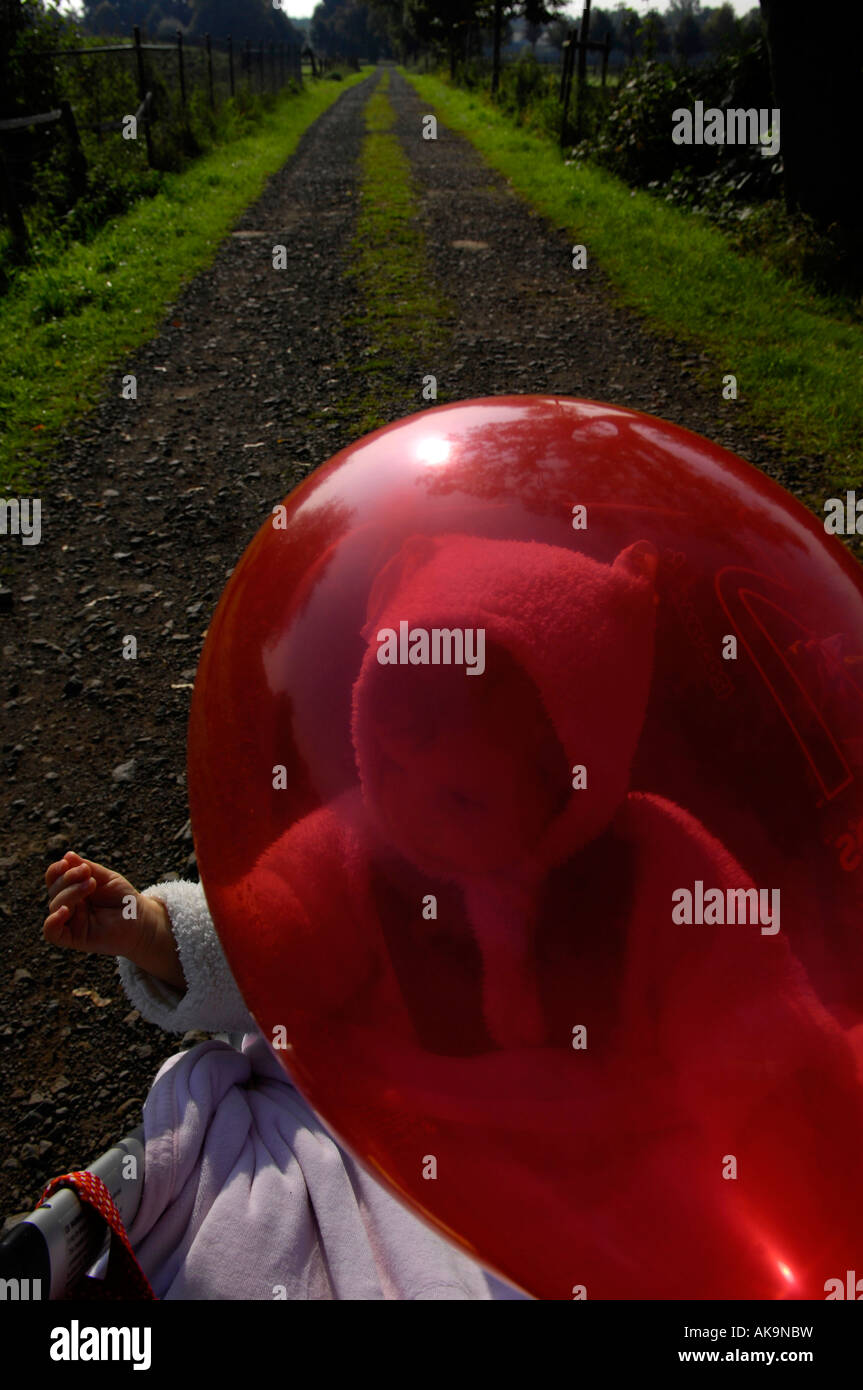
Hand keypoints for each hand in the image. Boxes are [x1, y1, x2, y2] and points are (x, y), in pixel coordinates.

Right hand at [44, 850, 184, 990]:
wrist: (140, 919)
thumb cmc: (124, 899)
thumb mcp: (107, 878)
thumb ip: (87, 868)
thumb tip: (67, 855)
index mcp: (73, 890)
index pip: (54, 879)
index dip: (56, 870)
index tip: (67, 861)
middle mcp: (69, 905)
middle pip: (54, 890)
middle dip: (68, 879)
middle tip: (88, 875)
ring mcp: (70, 921)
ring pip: (55, 906)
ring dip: (70, 892)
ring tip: (90, 884)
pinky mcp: (73, 938)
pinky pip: (52, 932)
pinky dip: (52, 922)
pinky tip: (65, 911)